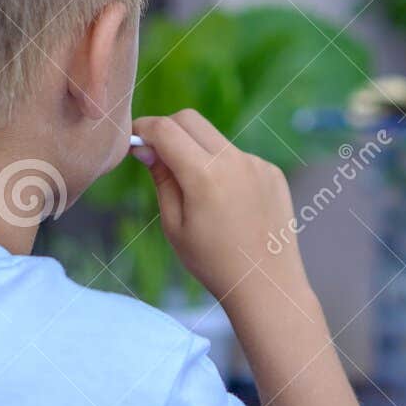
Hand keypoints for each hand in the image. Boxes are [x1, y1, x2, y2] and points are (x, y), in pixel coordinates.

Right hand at [132, 111, 306, 302]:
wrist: (266, 285)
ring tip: (199, 194)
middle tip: (158, 155)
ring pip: (216, 139)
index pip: (165, 129)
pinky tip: (228, 204)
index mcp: (205, 176)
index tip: (134, 138)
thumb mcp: (174, 225)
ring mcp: (257, 164)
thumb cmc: (213, 262)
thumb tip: (146, 147)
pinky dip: (224, 168)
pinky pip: (239, 157)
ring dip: (198, 151)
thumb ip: (161, 179)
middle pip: (190, 120)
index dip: (143, 128)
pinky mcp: (272, 172)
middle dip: (168, 129)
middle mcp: (234, 161)